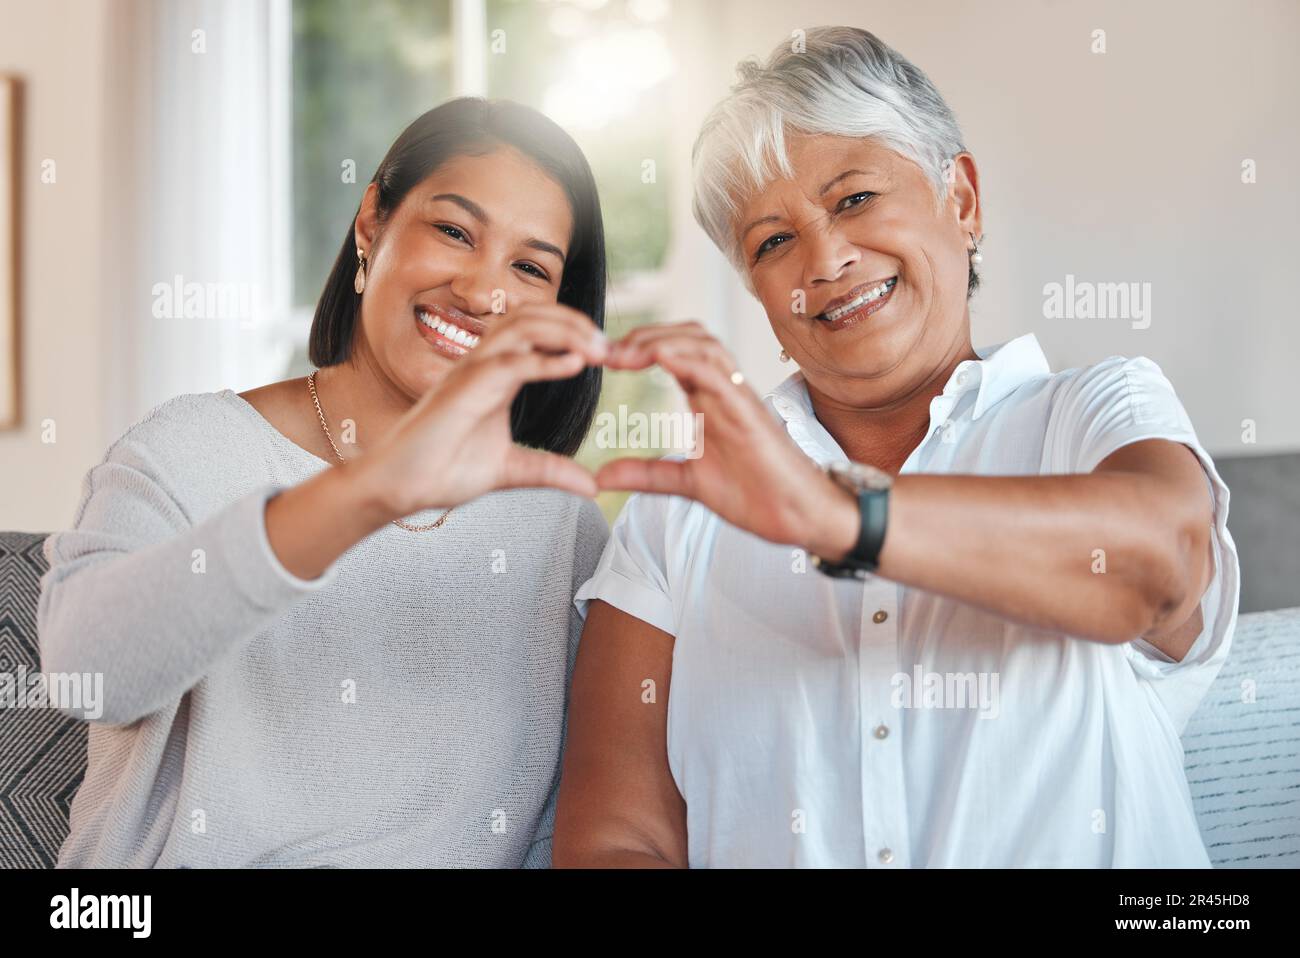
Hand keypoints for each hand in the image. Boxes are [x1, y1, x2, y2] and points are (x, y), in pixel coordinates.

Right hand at [358, 303, 607, 517]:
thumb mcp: (512, 471)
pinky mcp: (462, 389)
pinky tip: (572, 364)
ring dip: (564, 332)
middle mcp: (484, 365)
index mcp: (498, 375)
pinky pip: (507, 363)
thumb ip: (551, 471)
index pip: (537, 331)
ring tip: (597, 349)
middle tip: (609, 346)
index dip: (573, 333)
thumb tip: (592, 487)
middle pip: (532, 316)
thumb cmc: (443, 471)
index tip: (608, 353)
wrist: (400, 487)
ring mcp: (471, 372)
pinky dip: (543, 360)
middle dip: (574, 323)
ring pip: (521, 328)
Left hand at [597, 321, 859, 557]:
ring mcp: (738, 396)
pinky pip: (718, 372)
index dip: (638, 348)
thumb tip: (601, 477)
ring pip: (703, 344)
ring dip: (661, 341)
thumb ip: (647, 474)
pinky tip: (658, 358)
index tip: (602, 359)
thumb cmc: (754, 494)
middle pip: (688, 335)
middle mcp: (724, 389)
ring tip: (626, 353)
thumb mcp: (686, 483)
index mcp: (709, 399)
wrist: (797, 515)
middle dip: (646, 334)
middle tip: (607, 351)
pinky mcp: (749, 411)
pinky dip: (687, 359)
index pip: (675, 352)